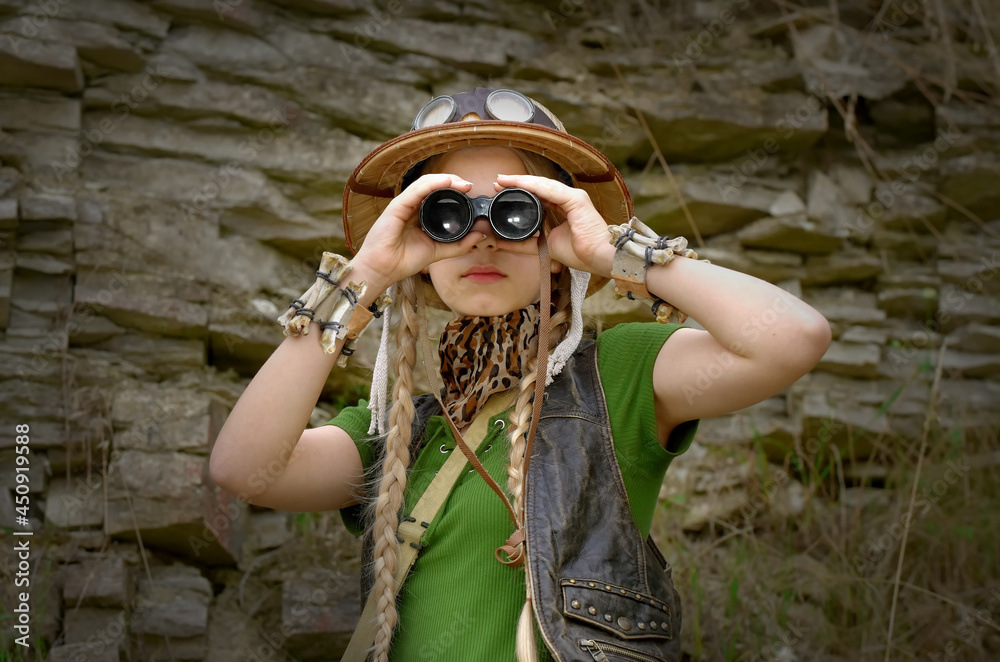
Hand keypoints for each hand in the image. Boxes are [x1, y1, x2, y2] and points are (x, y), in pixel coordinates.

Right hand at [352, 173, 489, 287]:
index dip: (456, 191)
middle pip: (434, 186)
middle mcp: (412, 206)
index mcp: (420, 214)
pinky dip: (432, 183)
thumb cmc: (405, 260)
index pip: (439, 195)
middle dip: (454, 182)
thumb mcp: (439, 251)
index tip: (472, 195)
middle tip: (470, 186)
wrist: (384, 269)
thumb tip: (480, 235)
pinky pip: (416, 190)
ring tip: (463, 183)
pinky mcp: (397, 206)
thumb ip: (459, 245)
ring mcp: (404, 204)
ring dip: (446, 180)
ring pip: (427, 183)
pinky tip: (446, 182)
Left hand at [493, 174, 613, 275]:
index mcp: (563, 207)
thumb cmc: (580, 253)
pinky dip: (534, 186)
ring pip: (543, 184)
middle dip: (517, 183)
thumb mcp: (544, 247)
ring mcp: (574, 197)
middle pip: (538, 186)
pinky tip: (520, 183)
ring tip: (504, 180)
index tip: (500, 190)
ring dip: (522, 181)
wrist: (598, 259)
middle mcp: (568, 199)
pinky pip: (551, 190)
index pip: (538, 194)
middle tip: (497, 181)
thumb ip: (524, 244)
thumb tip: (501, 243)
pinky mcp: (577, 199)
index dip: (519, 191)